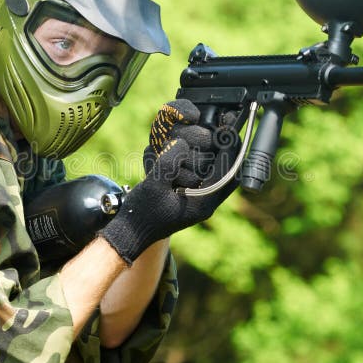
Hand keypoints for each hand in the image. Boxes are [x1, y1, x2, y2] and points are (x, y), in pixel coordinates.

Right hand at [99, 100, 238, 263]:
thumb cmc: (141, 212)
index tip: (227, 129)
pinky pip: (211, 180)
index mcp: (202, 204)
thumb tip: (181, 143)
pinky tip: (201, 152)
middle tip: (225, 131)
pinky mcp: (194, 200)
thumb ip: (167, 164)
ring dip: (222, 159)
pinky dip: (210, 165)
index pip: (227, 174)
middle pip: (231, 176)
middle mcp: (206, 204)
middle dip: (230, 153)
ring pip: (223, 178)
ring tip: (218, 138)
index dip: (230, 150)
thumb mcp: (152, 185)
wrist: (131, 233)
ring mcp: (201, 203)